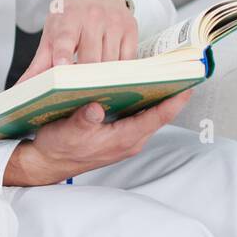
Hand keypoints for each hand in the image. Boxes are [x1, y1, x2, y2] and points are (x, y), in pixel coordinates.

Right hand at [4, 88, 195, 185]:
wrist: (48, 163)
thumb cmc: (58, 148)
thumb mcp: (67, 131)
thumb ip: (83, 119)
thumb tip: (96, 107)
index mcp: (122, 139)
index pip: (157, 118)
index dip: (174, 101)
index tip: (188, 84)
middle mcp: (129, 141)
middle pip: (158, 116)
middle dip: (169, 95)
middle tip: (178, 73)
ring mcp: (125, 140)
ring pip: (149, 117)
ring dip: (156, 99)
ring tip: (163, 76)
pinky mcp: (118, 137)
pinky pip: (138, 119)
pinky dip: (142, 104)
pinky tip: (137, 89)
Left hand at [19, 0, 136, 82]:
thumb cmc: (69, 15)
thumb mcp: (51, 33)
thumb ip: (39, 62)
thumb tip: (23, 87)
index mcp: (68, 18)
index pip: (65, 38)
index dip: (64, 53)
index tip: (61, 66)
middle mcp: (93, 18)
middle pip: (91, 57)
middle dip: (84, 77)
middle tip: (78, 95)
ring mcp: (114, 23)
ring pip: (111, 61)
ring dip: (103, 78)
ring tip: (94, 89)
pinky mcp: (131, 29)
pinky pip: (129, 59)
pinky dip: (120, 72)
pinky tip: (113, 78)